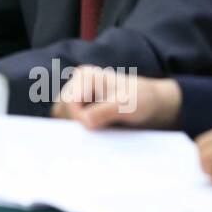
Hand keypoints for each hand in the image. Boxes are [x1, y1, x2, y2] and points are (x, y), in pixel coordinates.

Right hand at [52, 66, 181, 128]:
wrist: (150, 104)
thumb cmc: (141, 99)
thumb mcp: (127, 105)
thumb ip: (105, 111)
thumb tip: (84, 122)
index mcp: (85, 76)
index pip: (69, 100)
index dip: (77, 117)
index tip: (92, 128)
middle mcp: (76, 85)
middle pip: (61, 109)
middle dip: (75, 124)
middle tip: (95, 132)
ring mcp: (76, 98)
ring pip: (63, 118)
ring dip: (77, 129)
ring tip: (98, 132)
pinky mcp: (78, 111)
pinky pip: (69, 124)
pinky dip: (79, 132)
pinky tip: (95, 134)